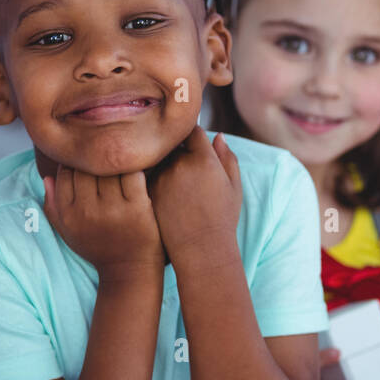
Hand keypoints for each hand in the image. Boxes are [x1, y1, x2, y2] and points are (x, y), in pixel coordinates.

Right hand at [43, 165, 163, 276]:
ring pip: (109, 168)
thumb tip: (47, 176)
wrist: (130, 270)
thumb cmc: (98, 247)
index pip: (66, 172)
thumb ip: (53, 206)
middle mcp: (87, 211)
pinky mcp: (138, 208)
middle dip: (96, 160)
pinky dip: (135, 167)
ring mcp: (113, 209)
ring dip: (115, 161)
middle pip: (87, 167)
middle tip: (106, 157)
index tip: (88, 161)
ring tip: (121, 159)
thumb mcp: (68, 232)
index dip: (77, 162)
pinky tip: (138, 166)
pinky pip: (133, 174)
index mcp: (69, 214)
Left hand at [147, 128, 241, 268]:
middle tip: (183, 163)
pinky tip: (163, 192)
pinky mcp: (146, 191)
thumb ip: (227, 157)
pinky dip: (153, 177)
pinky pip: (147, 174)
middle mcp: (179, 164)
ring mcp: (160, 177)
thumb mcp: (234, 187)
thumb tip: (218, 136)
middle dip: (176, 147)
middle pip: (171, 142)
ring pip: (157, 158)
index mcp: (204, 159)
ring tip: (174, 180)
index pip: (192, 131)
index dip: (193, 136)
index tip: (194, 143)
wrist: (200, 249)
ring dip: (162, 161)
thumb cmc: (222, 218)